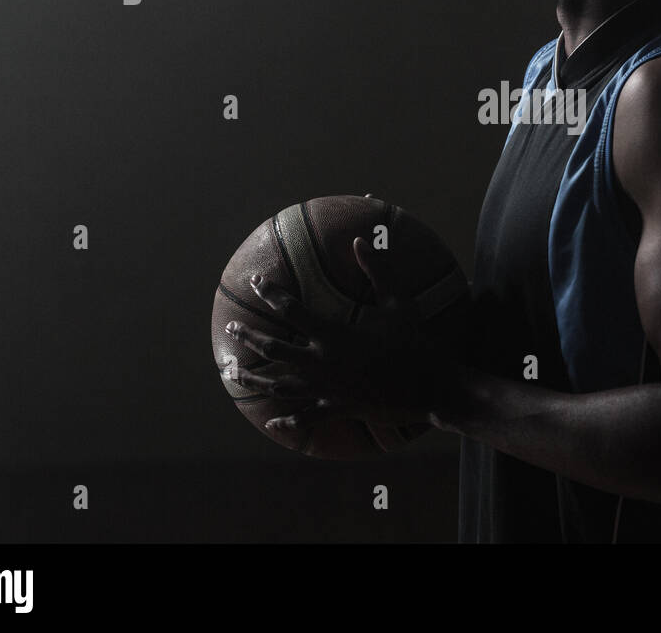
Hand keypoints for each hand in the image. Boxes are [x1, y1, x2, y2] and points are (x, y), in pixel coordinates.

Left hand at [225, 236, 463, 429]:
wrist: (431, 387)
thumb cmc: (415, 341)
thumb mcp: (398, 302)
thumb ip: (376, 270)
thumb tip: (360, 240)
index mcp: (333, 334)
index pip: (291, 310)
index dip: (270, 293)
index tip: (256, 282)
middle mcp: (322, 362)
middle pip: (272, 348)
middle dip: (247, 337)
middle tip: (230, 328)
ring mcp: (327, 389)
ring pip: (278, 385)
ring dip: (252, 379)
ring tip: (232, 373)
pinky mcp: (337, 409)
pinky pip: (305, 416)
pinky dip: (287, 420)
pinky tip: (271, 421)